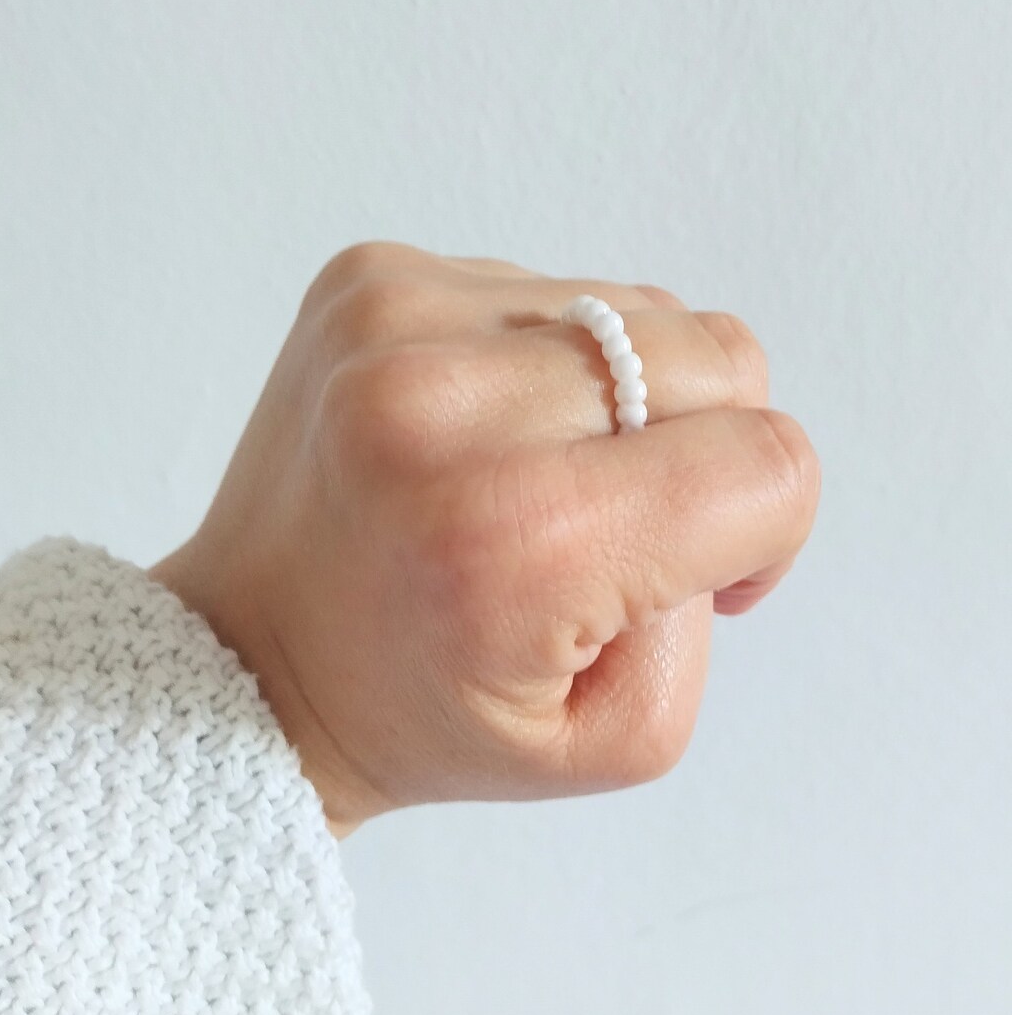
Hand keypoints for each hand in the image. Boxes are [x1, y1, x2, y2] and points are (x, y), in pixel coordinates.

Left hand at [150, 242, 819, 836]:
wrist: (251, 653)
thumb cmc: (422, 712)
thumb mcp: (614, 737)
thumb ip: (706, 614)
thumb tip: (709, 472)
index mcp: (517, 537)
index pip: (764, 464)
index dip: (762, 532)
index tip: (695, 578)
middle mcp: (448, 403)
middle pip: (717, 359)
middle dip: (698, 452)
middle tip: (611, 527)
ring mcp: (396, 320)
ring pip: (640, 310)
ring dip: (620, 397)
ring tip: (529, 476)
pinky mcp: (368, 277)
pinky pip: (547, 290)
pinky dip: (543, 361)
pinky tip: (475, 434)